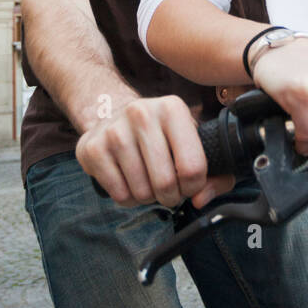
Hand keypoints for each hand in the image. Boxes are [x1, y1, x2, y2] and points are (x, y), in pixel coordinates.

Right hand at [75, 95, 233, 209]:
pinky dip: (128, 199)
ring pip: (141, 191)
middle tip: (169, 190)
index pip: (193, 166)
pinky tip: (130, 182)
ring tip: (149, 183)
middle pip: (165, 182)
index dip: (194, 186)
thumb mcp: (192, 141)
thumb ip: (215, 173)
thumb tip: (201, 198)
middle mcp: (141, 113)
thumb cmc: (160, 134)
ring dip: (148, 198)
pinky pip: (119, 194)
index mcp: (172, 108)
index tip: (189, 184)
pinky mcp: (92, 148)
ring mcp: (113, 130)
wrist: (112, 114)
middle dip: (171, 196)